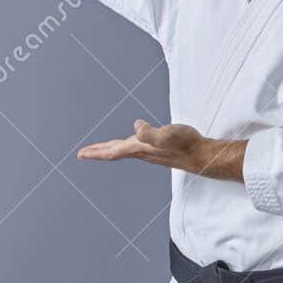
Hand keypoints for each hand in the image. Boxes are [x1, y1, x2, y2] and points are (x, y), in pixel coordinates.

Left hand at [77, 121, 245, 182]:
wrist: (201, 155)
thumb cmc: (186, 144)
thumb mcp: (168, 134)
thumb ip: (151, 133)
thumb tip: (136, 126)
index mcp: (140, 148)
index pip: (113, 151)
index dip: (96, 152)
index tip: (81, 154)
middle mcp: (141, 151)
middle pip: (114, 152)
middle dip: (97, 152)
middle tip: (81, 154)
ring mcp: (148, 150)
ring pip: (122, 150)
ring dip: (108, 149)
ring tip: (97, 149)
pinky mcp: (155, 147)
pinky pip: (132, 147)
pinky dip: (123, 145)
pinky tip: (127, 141)